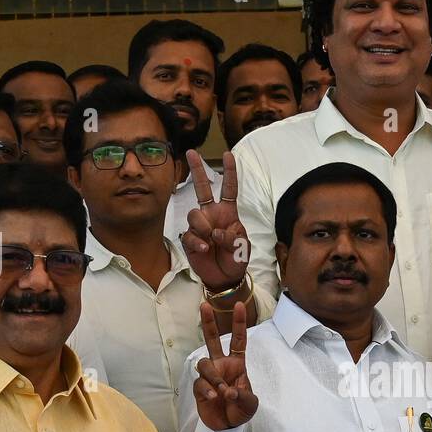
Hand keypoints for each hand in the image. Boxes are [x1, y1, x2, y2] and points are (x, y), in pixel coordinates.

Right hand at [181, 150, 248, 292]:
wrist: (225, 279)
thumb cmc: (236, 260)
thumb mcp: (242, 248)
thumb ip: (233, 238)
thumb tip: (217, 232)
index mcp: (228, 213)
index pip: (229, 189)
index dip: (229, 173)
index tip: (228, 155)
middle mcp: (212, 215)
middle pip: (202, 189)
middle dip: (197, 170)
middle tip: (191, 152)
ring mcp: (200, 226)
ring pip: (193, 214)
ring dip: (203, 227)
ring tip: (210, 241)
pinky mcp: (190, 239)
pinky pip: (189, 235)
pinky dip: (197, 242)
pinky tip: (204, 249)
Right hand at [193, 300, 257, 430]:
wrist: (227, 428)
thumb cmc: (241, 411)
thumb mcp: (250, 404)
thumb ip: (241, 396)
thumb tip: (227, 392)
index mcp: (237, 364)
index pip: (238, 340)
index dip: (238, 323)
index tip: (239, 305)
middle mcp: (221, 365)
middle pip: (213, 340)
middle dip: (208, 323)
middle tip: (205, 305)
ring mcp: (210, 376)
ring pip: (204, 364)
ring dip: (214, 377)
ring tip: (221, 392)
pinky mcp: (199, 388)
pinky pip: (200, 382)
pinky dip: (206, 390)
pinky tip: (213, 398)